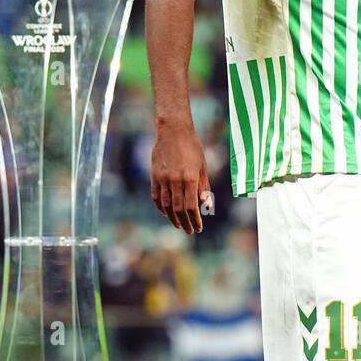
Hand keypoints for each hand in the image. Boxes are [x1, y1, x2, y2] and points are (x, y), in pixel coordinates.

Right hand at [150, 118, 209, 233]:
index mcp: (190, 178)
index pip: (191, 206)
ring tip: (178, 225)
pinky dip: (161, 207)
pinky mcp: (154, 176)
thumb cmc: (192, 147)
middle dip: (184, 223)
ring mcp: (163, 178)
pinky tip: (166, 212)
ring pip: (166, 205)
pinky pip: (156, 196)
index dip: (195, 220)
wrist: (173, 130)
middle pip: (178, 209)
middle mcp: (175, 180)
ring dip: (172, 218)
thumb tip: (206, 206)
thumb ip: (203, 187)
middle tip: (189, 231)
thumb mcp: (202, 166)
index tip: (199, 228)